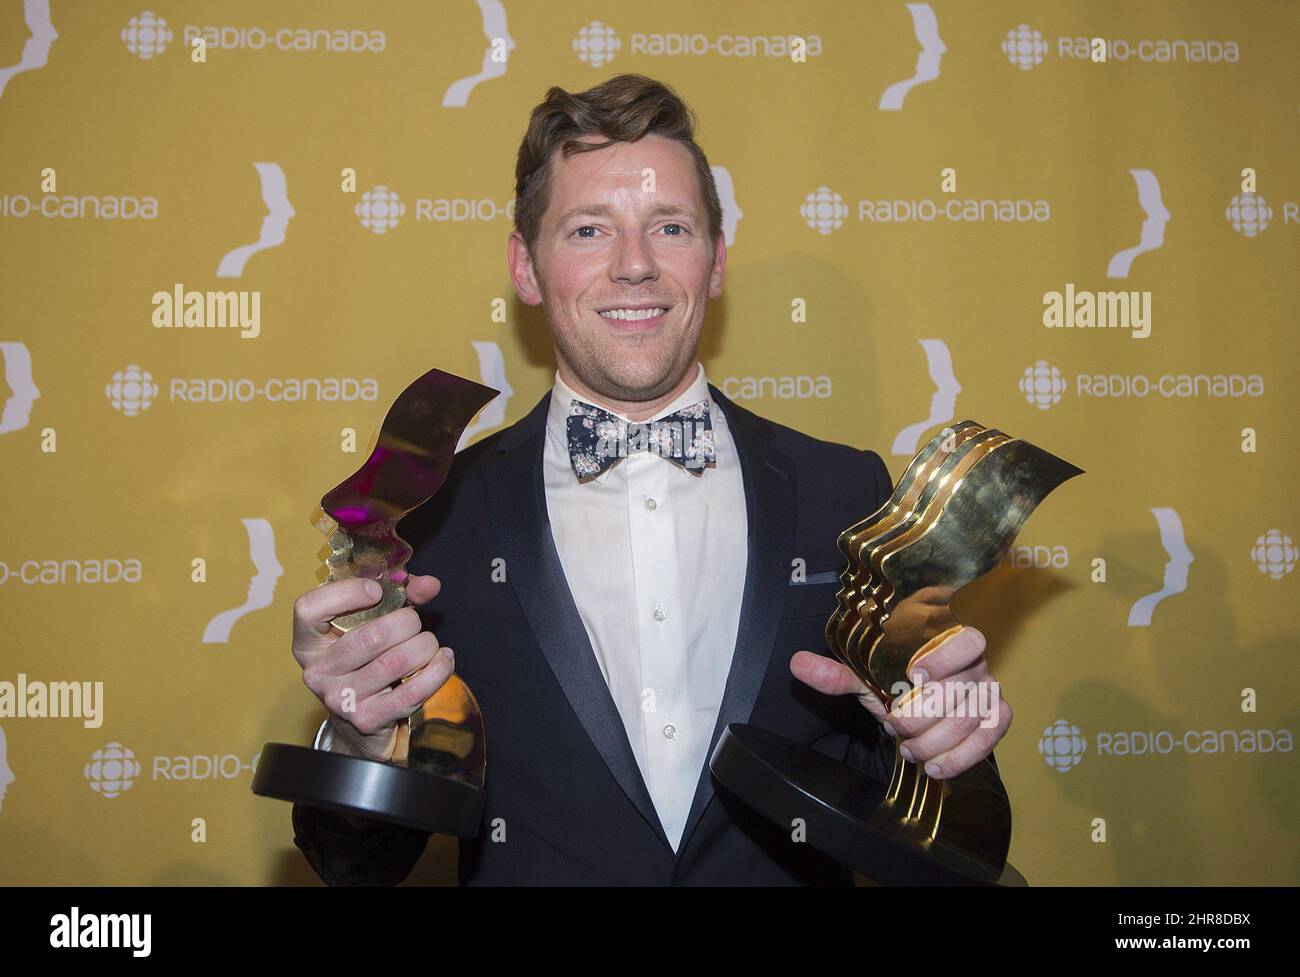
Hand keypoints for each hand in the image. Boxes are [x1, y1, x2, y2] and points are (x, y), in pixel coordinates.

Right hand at [292, 575, 455, 762]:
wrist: (359, 719)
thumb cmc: (365, 658)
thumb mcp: (372, 622)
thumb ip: (399, 595)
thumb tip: (429, 584)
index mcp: (309, 642)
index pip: (309, 609)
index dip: (345, 593)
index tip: (376, 591)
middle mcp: (318, 671)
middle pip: (370, 637)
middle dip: (406, 622)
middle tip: (414, 622)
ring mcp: (341, 699)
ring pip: (395, 662)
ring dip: (424, 646)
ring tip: (428, 643)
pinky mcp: (367, 719)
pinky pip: (412, 692)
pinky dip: (437, 670)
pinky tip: (443, 659)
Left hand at [790, 626, 1010, 778]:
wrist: (917, 708)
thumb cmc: (893, 685)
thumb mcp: (864, 678)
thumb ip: (836, 673)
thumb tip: (798, 663)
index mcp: (946, 641)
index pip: (967, 639)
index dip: (945, 657)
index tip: (914, 673)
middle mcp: (974, 664)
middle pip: (962, 688)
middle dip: (923, 714)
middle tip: (895, 723)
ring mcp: (988, 691)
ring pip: (971, 717)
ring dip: (935, 739)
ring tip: (908, 748)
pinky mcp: (996, 718)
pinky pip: (989, 737)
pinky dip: (961, 756)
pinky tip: (934, 767)